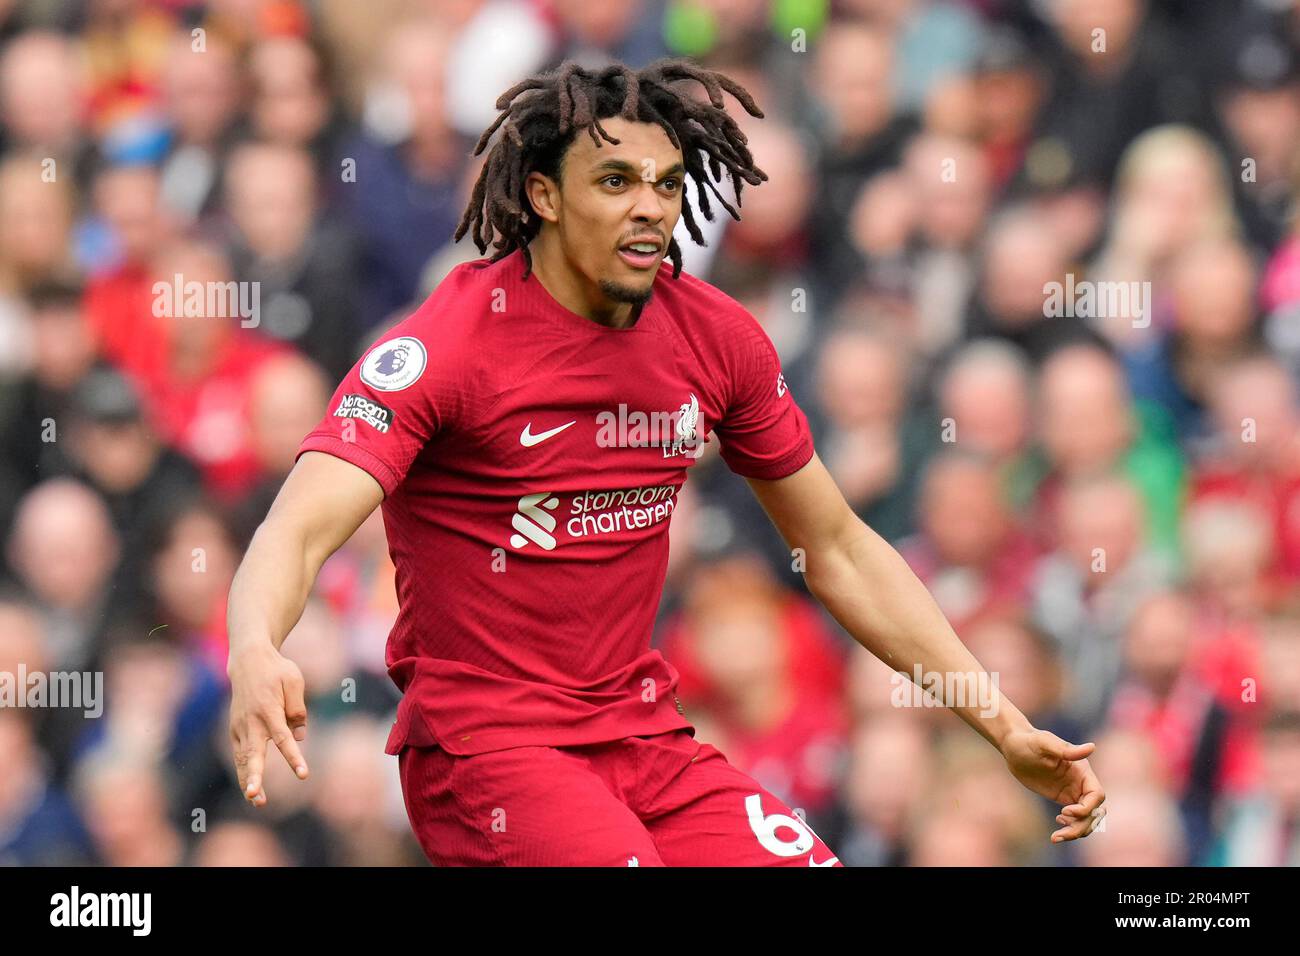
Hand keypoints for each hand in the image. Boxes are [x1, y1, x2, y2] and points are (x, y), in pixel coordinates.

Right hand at [228, 642, 309, 806]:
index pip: (283, 739)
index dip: (293, 758)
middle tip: (254, 796)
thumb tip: (299, 737)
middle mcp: (251, 721)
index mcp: (269, 710)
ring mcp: (239, 726)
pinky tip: (251, 787)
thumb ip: (298, 709)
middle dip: (253, 777)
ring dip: (247, 780)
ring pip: (242, 758)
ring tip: (256, 801)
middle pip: (253, 754)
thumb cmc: (276, 670)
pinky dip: (243, 770)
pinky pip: (239, 753)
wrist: (248, 660)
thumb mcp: (294, 681)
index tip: (303, 774)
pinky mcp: (235, 729)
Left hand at [999, 728, 1105, 842]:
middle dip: (1082, 826)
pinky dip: (1070, 828)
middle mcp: (1081, 782)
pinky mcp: (1063, 798)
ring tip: (1056, 837)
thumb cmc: (1029, 741)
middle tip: (1061, 832)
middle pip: (1094, 812)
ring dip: (1076, 832)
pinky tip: (1057, 827)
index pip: (1097, 795)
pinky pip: (1074, 818)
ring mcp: (1073, 792)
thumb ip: (1067, 750)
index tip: (1065, 812)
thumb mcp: (1045, 743)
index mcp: (1083, 771)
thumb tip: (1092, 747)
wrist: (1014, 746)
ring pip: (1086, 819)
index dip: (1086, 808)